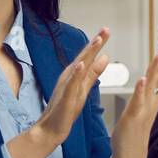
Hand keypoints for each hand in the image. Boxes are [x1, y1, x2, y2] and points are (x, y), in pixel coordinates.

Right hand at [35, 27, 115, 147]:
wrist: (50, 128)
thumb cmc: (66, 109)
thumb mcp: (84, 88)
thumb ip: (93, 72)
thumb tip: (105, 57)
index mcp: (75, 75)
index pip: (88, 56)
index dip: (97, 43)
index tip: (107, 30)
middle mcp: (69, 77)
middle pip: (84, 57)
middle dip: (95, 43)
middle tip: (105, 29)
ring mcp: (66, 86)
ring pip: (78, 67)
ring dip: (87, 53)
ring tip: (97, 41)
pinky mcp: (65, 98)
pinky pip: (70, 84)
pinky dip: (75, 74)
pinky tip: (80, 65)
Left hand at [106, 42, 157, 157]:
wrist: (130, 154)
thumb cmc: (135, 129)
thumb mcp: (146, 106)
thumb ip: (150, 91)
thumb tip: (155, 77)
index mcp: (154, 97)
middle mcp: (152, 101)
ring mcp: (143, 108)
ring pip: (151, 86)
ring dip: (156, 70)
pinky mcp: (133, 117)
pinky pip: (137, 102)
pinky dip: (140, 90)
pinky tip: (142, 79)